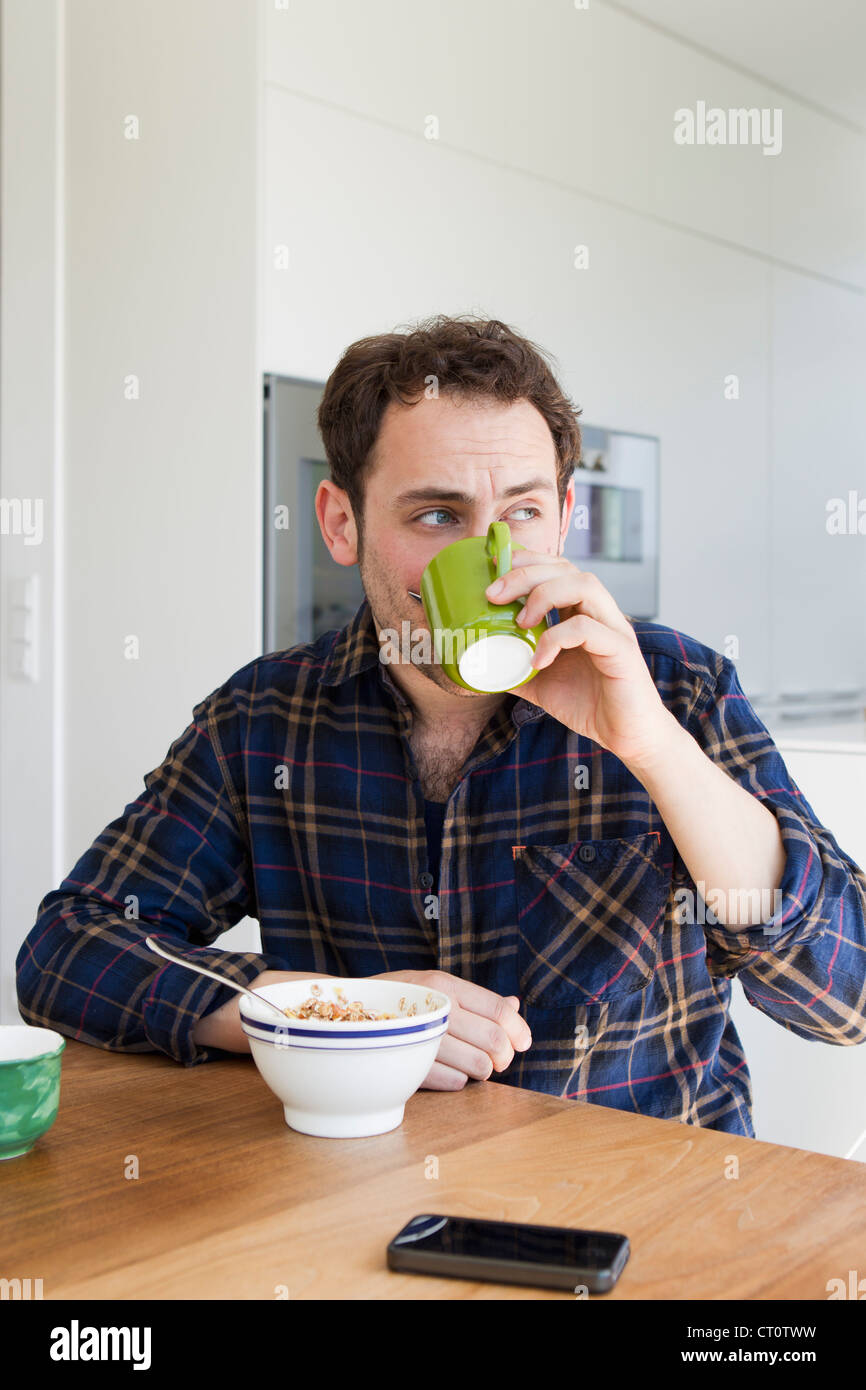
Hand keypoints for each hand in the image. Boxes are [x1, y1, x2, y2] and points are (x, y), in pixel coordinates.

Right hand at [372, 969, 531, 1089]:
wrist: (336, 1014)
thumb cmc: (395, 1002)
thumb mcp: (433, 989)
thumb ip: (476, 999)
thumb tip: (515, 1005)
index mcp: (444, 985)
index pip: (498, 1010)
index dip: (518, 1030)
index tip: (523, 1043)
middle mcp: (434, 1007)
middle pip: (495, 1040)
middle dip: (505, 1056)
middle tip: (499, 1061)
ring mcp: (420, 1037)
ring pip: (478, 1066)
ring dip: (482, 1071)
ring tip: (473, 1067)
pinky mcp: (407, 1063)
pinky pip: (453, 1082)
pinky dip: (458, 1082)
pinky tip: (451, 1074)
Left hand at [486, 549, 675, 771]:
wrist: (625, 736)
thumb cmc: (589, 704)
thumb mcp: (540, 683)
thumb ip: (513, 668)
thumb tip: (477, 666)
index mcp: (582, 613)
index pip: (557, 568)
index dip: (526, 560)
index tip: (493, 567)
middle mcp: (600, 613)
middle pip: (566, 569)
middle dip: (525, 573)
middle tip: (493, 594)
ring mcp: (614, 629)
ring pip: (584, 585)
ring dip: (544, 595)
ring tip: (519, 622)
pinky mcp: (622, 651)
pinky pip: (587, 629)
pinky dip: (556, 639)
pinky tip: (538, 661)